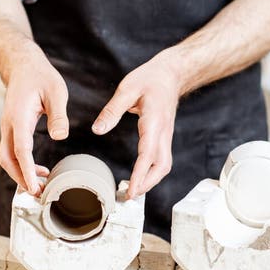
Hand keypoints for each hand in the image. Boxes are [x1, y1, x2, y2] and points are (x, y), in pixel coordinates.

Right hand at [0, 45, 69, 196]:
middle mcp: (9, 125)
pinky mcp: (12, 129)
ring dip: (21, 174)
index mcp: (19, 116)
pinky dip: (22, 165)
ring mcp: (8, 128)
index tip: (35, 186)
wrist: (23, 66)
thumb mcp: (56, 91)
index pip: (21, 149)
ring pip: (7, 158)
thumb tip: (60, 136)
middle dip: (21, 179)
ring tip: (42, 185)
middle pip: (7, 160)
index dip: (27, 170)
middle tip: (39, 194)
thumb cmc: (40, 76)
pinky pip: (12, 152)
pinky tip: (39, 170)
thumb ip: (58, 115)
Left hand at [92, 53, 180, 197]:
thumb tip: (97, 130)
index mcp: (154, 121)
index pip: (148, 154)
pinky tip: (140, 176)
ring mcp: (166, 135)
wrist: (171, 73)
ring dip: (151, 180)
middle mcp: (163, 132)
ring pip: (164, 165)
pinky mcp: (164, 135)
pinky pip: (161, 158)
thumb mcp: (127, 88)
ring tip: (133, 191)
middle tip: (129, 197)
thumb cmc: (150, 78)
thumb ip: (112, 110)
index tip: (131, 189)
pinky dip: (152, 171)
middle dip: (147, 184)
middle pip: (161, 166)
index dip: (141, 174)